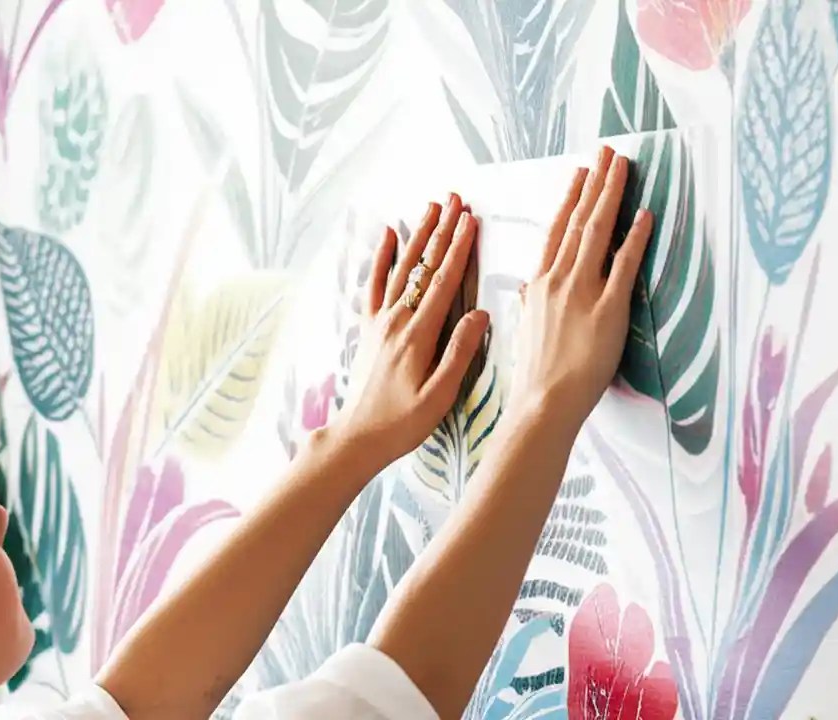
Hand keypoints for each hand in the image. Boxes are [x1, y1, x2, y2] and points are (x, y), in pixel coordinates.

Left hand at [333, 193, 489, 466]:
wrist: (358, 437)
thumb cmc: (403, 423)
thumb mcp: (439, 396)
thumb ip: (459, 354)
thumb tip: (479, 315)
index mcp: (418, 335)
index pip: (443, 282)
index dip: (459, 249)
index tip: (472, 220)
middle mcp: (396, 320)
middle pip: (423, 266)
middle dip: (442, 230)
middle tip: (456, 199)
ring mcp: (379, 321)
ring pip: (401, 268)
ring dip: (418, 235)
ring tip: (432, 206)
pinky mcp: (368, 328)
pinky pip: (374, 284)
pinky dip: (380, 257)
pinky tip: (386, 234)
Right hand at [507, 146, 653, 428]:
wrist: (542, 402)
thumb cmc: (535, 374)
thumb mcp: (525, 331)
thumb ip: (530, 305)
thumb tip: (529, 290)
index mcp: (539, 284)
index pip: (557, 231)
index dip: (571, 198)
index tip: (581, 173)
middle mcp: (558, 279)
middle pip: (579, 220)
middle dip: (595, 183)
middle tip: (607, 152)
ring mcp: (583, 291)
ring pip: (598, 232)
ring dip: (611, 195)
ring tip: (622, 166)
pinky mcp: (608, 309)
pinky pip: (624, 265)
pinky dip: (635, 237)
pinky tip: (645, 215)